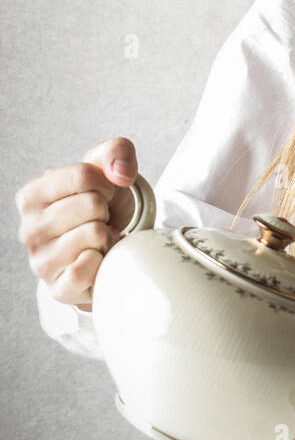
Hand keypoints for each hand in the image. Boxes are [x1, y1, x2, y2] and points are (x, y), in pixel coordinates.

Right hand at [15, 137, 139, 308]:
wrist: (109, 244)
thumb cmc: (103, 205)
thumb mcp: (107, 168)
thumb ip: (116, 151)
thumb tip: (121, 173)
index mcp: (32, 195)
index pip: (83, 176)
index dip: (106, 183)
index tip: (103, 193)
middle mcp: (29, 229)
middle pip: (92, 204)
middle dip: (106, 210)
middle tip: (100, 219)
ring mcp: (40, 261)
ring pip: (95, 233)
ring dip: (107, 235)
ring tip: (98, 238)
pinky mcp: (58, 288)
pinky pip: (87, 269)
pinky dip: (103, 261)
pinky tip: (97, 258)